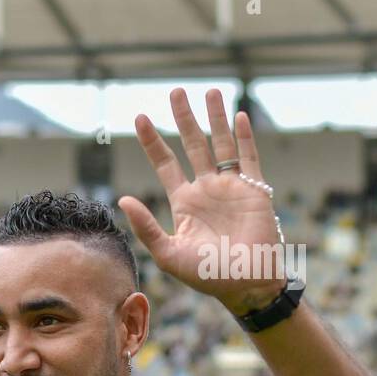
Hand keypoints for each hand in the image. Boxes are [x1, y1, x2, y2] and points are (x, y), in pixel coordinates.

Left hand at [118, 88, 287, 315]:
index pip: (165, 163)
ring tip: (210, 91)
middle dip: (184, 119)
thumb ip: (145, 226)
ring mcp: (231, 187)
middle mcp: (206, 189)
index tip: (139, 117)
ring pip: (221, 144)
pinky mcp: (255, 190)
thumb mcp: (167, 253)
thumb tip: (121, 200)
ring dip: (215, 118)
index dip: (152, 141)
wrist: (245, 284)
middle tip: (175, 92)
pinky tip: (239, 116)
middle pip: (192, 144)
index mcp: (184, 202)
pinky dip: (245, 137)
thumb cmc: (206, 275)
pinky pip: (249, 158)